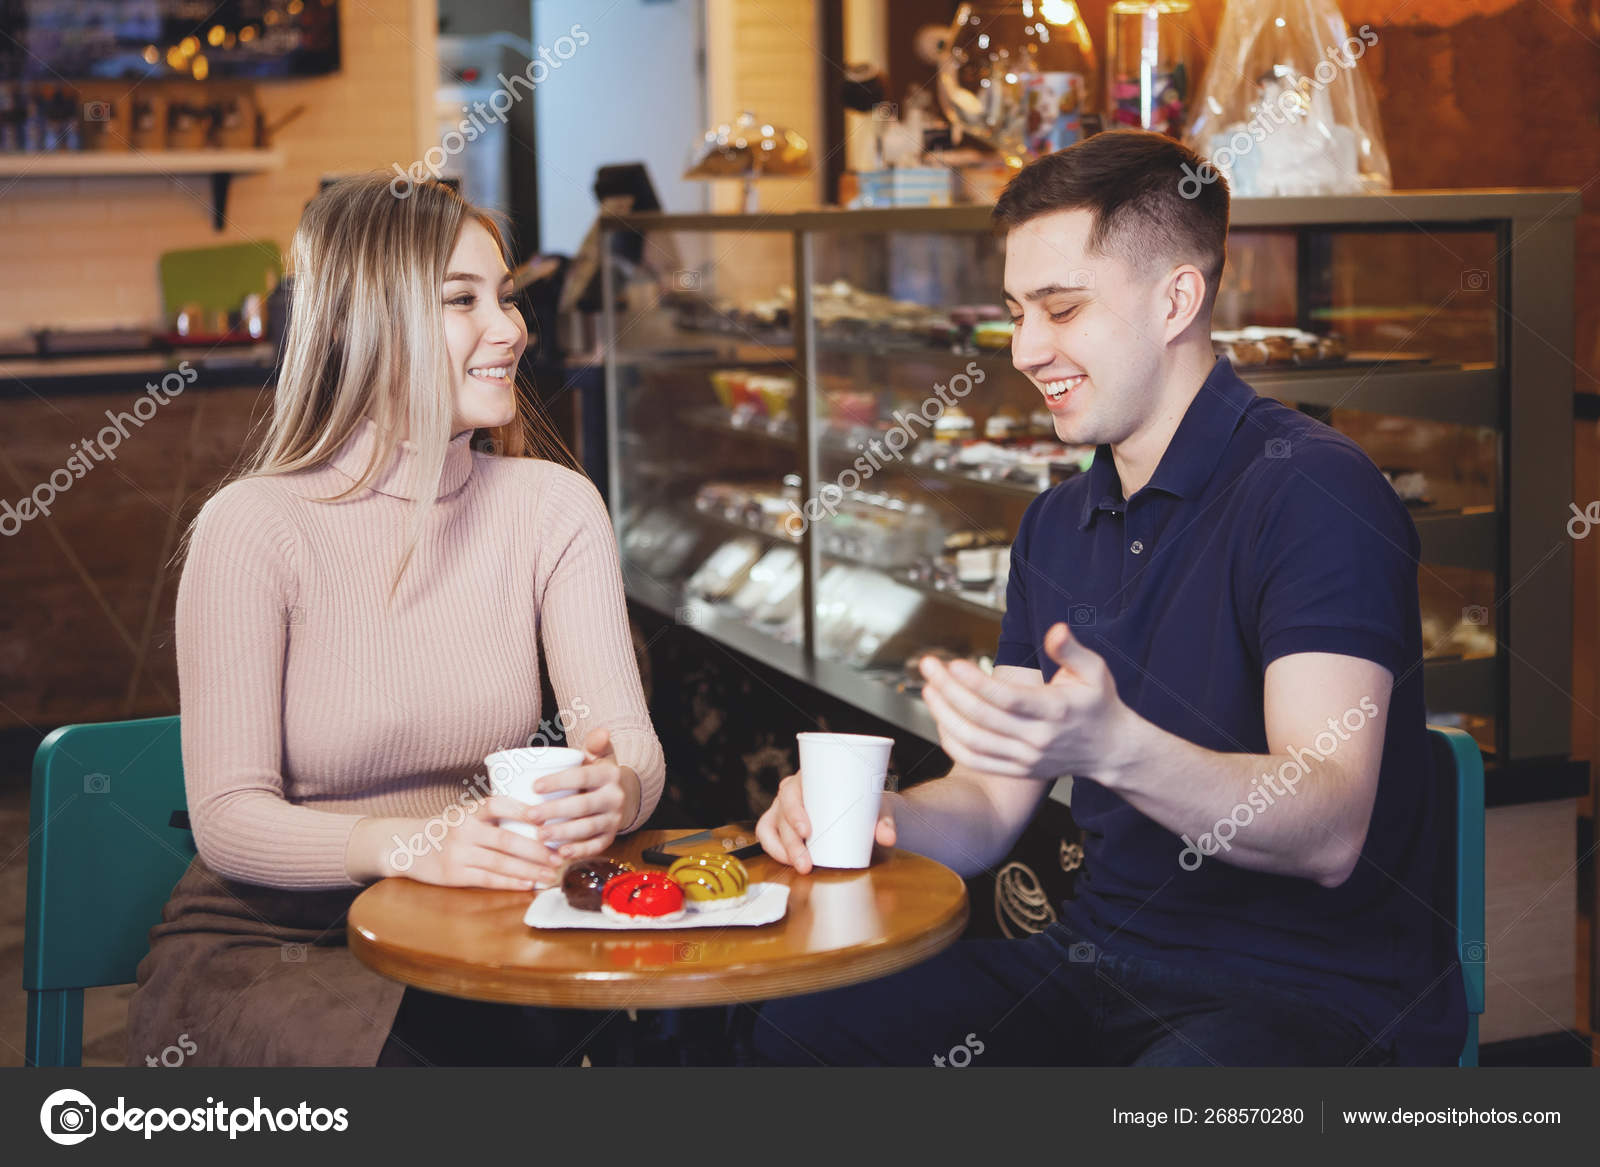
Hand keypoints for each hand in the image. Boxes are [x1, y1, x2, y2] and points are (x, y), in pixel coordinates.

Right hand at [381, 795, 563, 889]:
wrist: (407, 847)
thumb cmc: (447, 830)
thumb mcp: (464, 815)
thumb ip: (492, 816)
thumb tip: (539, 819)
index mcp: (467, 810)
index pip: (498, 804)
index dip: (523, 810)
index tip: (546, 819)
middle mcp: (462, 830)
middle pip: (506, 840)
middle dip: (537, 850)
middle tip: (559, 856)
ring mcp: (457, 853)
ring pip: (500, 863)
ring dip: (530, 870)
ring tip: (550, 874)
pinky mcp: (454, 874)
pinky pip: (488, 879)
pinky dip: (510, 882)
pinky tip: (528, 884)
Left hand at [524, 729, 640, 861]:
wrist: (620, 795)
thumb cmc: (596, 774)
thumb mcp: (597, 756)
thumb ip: (594, 744)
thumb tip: (601, 731)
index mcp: (610, 774)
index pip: (583, 776)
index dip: (559, 781)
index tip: (535, 786)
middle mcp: (615, 797)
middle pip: (583, 805)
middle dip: (555, 811)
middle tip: (529, 815)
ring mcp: (614, 819)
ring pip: (588, 828)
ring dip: (563, 833)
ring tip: (539, 835)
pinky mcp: (611, 837)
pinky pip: (595, 847)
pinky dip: (578, 851)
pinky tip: (559, 853)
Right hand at [755, 769, 896, 874]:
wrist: (867, 806)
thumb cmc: (866, 800)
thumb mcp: (877, 807)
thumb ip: (884, 821)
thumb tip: (888, 838)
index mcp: (809, 776)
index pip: (791, 790)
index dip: (793, 811)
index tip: (807, 831)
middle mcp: (792, 790)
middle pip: (781, 814)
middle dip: (790, 842)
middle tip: (806, 862)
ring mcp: (784, 807)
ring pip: (771, 827)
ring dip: (781, 850)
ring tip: (801, 866)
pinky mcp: (783, 823)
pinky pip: (768, 835)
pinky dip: (774, 850)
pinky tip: (788, 862)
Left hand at [918, 622, 1129, 781]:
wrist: (1110, 750)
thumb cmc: (1098, 703)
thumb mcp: (1095, 670)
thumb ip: (1071, 650)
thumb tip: (1055, 630)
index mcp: (1055, 710)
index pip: (1008, 699)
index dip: (976, 683)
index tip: (953, 663)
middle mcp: (1038, 738)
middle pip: (983, 717)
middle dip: (949, 690)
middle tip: (929, 666)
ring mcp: (1026, 758)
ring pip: (973, 741)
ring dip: (944, 714)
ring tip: (928, 689)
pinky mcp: (1017, 770)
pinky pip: (976, 760)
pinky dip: (953, 742)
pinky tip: (941, 719)